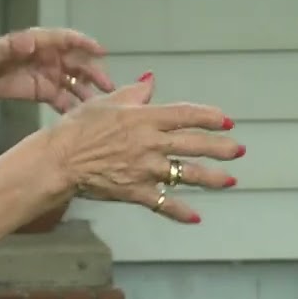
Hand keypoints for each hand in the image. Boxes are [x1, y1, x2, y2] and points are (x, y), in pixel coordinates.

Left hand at [0, 27, 114, 112]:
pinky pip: (62, 99)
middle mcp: (51, 57)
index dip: (85, 44)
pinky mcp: (43, 92)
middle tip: (108, 85)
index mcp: (42, 42)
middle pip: (77, 63)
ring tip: (100, 104)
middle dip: (94, 73)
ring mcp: (49, 75)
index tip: (101, 51)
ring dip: (87, 92)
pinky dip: (71, 106)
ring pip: (74, 82)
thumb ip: (14, 44)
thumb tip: (28, 43)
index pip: (68, 40)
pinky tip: (80, 116)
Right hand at [35, 75, 243, 223]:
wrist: (59, 159)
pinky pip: (161, 204)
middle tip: (238, 151)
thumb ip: (133, 93)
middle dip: (220, 148)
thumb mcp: (105, 102)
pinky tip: (196, 217)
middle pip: (194, 145)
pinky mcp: (135, 191)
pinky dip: (179, 212)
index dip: (209, 117)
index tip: (226, 121)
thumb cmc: (78, 127)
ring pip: (185, 174)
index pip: (185, 115)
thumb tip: (151, 80)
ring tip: (230, 181)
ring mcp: (145, 169)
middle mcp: (151, 143)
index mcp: (144, 118)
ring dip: (211, 179)